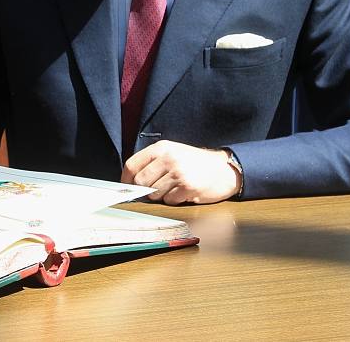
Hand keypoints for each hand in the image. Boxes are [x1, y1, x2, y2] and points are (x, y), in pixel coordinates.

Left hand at [121, 140, 240, 204]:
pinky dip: (174, 200)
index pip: (132, 164)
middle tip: (158, 188)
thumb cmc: (194, 163)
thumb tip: (130, 180)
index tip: (127, 187)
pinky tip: (183, 192)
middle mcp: (169, 158)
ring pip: (154, 193)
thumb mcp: (172, 153)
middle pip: (141, 181)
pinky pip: (169, 201)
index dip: (126, 179)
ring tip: (174, 187)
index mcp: (161, 148)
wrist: (223, 169)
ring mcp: (179, 173)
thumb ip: (152, 163)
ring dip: (162, 195)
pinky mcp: (188, 187)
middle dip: (146, 189)